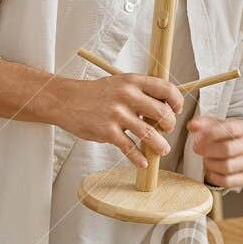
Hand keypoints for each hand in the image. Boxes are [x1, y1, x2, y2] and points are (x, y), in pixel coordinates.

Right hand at [52, 74, 182, 167]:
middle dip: (169, 125)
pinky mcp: (106, 131)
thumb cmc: (96, 94)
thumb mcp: (120, 83)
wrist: (65, 100)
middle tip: (166, 130)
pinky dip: (138, 157)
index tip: (176, 110)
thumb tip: (165, 107)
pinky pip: (129, 147)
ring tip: (162, 150)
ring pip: (149, 133)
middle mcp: (126, 95)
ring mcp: (116, 114)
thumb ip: (140, 92)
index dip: (177, 101)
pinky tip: (143, 162)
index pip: (166, 88)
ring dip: (160, 145)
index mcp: (132, 81)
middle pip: (162, 112)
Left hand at [187, 117, 242, 188]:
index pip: (230, 130)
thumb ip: (202, 123)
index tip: (198, 138)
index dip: (211, 135)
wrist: (234, 148)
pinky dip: (214, 177)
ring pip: (227, 167)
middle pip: (227, 149)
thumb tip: (192, 126)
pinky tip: (210, 171)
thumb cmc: (222, 136)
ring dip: (210, 164)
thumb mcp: (213, 125)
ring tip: (206, 160)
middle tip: (197, 150)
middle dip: (207, 150)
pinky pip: (227, 181)